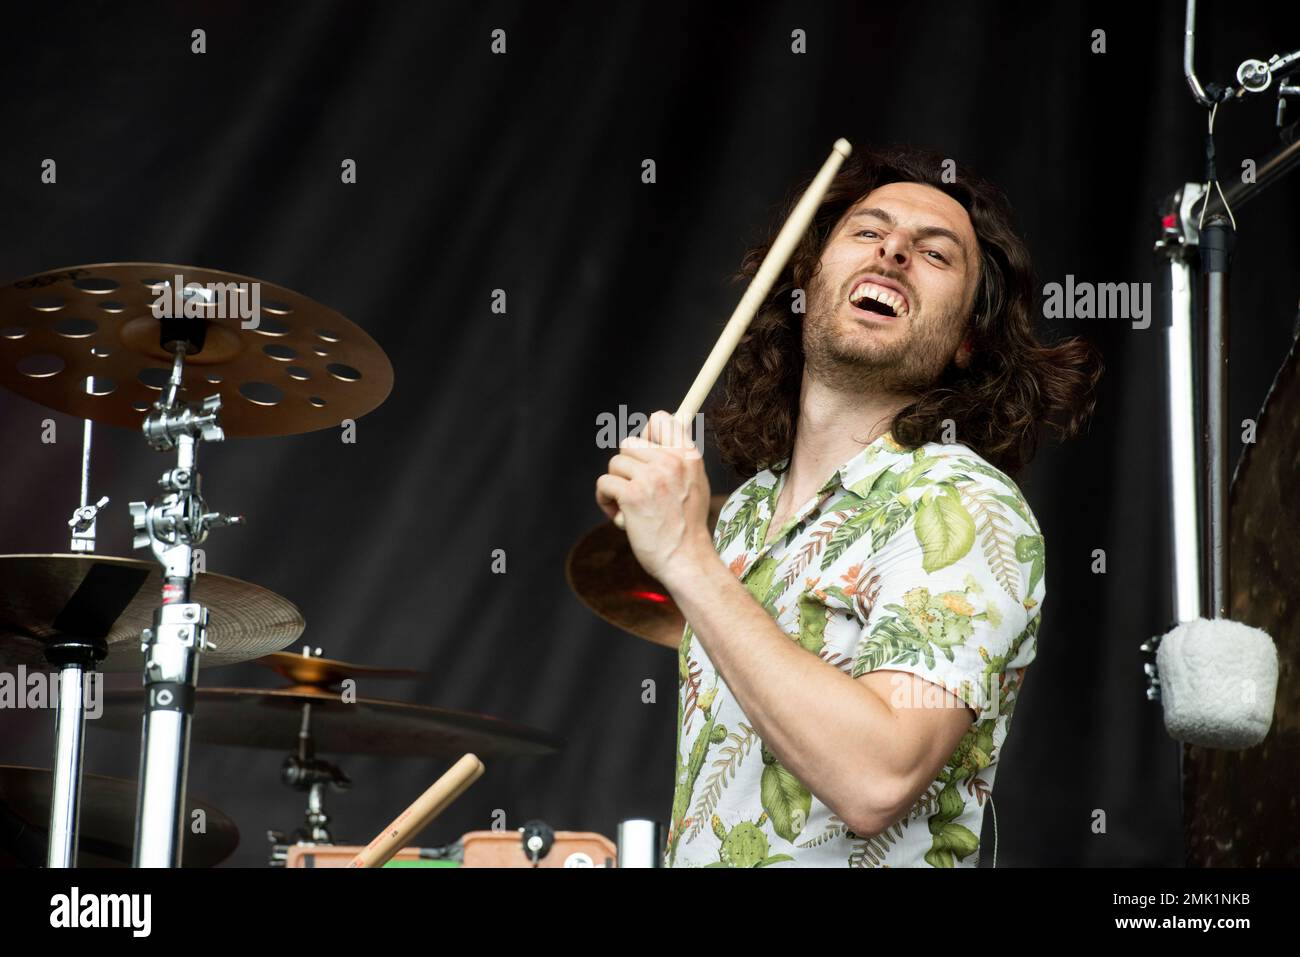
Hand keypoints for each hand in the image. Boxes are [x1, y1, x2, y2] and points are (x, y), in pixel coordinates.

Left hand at [595, 410, 713, 583]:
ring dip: (616, 485)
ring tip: (630, 507)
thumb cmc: (686, 526)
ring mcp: (652, 477)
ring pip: (615, 463)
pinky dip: (606, 501)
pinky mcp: (633, 494)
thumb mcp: (695, 483)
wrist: (686, 560)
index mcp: (688, 456)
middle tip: (637, 490)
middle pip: (629, 443)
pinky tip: (620, 517)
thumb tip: (652, 431)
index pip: (661, 420)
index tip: (645, 457)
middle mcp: (671, 462)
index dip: (647, 436)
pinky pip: (604, 483)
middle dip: (627, 467)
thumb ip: (677, 458)